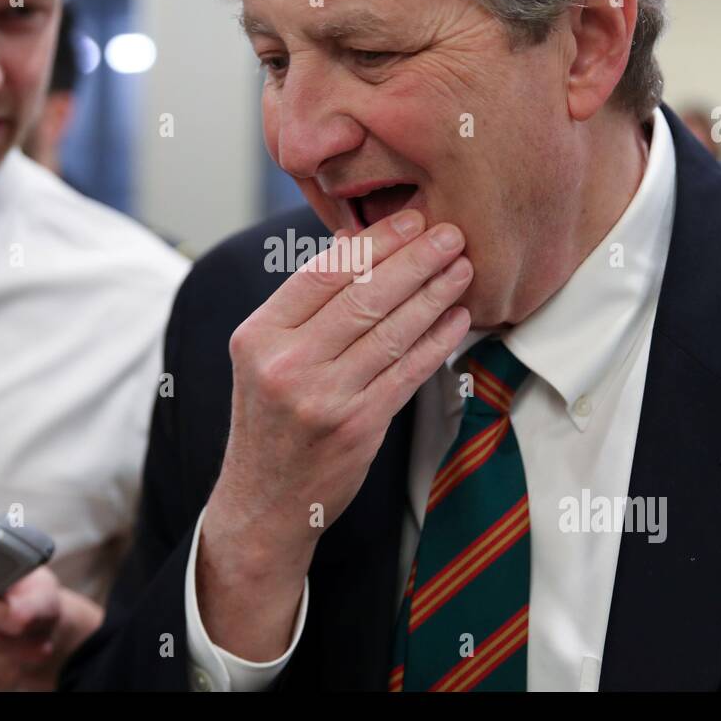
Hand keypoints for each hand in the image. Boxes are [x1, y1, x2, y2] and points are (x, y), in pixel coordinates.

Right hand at [199, 209, 471, 657]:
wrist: (264, 502)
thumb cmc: (271, 420)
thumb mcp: (263, 358)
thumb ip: (303, 311)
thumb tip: (359, 247)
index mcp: (258, 335)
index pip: (322, 272)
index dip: (373, 241)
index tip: (410, 219)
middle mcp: (286, 364)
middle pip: (363, 295)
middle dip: (415, 259)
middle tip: (451, 233)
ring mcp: (322, 397)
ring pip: (392, 331)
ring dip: (435, 294)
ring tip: (462, 268)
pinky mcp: (357, 426)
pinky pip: (407, 372)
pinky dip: (437, 341)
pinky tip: (457, 319)